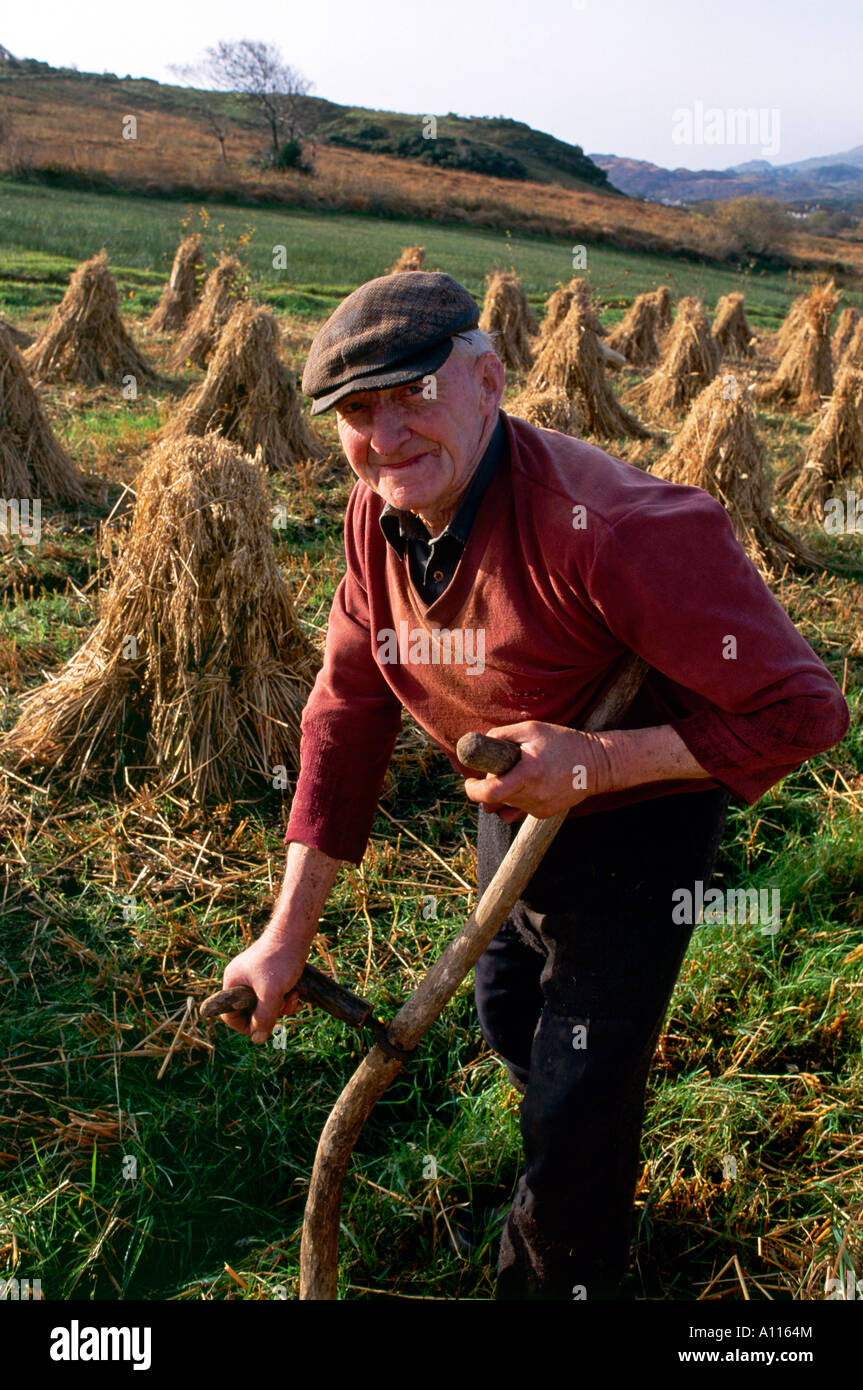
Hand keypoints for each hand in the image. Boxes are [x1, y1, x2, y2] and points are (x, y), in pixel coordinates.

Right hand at [220, 934, 307, 1043]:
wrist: (296, 932)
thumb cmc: (280, 960)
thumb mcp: (271, 993)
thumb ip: (263, 1018)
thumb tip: (258, 1039)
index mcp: (233, 982)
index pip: (230, 1015)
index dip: (246, 1026)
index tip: (264, 1028)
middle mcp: (241, 979)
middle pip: (251, 1011)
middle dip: (271, 1014)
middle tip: (285, 1006)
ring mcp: (256, 976)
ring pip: (266, 1004)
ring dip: (282, 1006)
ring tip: (294, 997)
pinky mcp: (271, 972)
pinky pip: (275, 994)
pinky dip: (286, 997)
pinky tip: (297, 993)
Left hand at [463, 721, 611, 821]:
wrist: (596, 765)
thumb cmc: (563, 742)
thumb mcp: (532, 729)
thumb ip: (502, 734)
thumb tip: (479, 742)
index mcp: (528, 773)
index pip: (490, 793)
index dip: (473, 790)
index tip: (469, 782)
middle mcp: (533, 795)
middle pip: (494, 799)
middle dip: (489, 785)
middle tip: (500, 767)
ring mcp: (539, 808)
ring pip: (505, 806)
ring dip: (503, 793)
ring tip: (517, 775)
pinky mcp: (544, 814)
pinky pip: (518, 811)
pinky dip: (516, 800)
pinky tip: (527, 786)